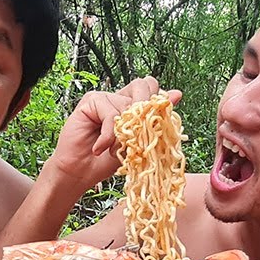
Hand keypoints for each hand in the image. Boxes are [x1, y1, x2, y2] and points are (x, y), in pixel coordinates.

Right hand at [43, 76, 182, 198]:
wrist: (80, 173)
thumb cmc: (106, 161)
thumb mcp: (138, 143)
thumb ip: (156, 118)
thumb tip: (178, 93)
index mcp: (132, 106)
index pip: (152, 88)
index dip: (157, 101)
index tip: (155, 123)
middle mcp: (119, 98)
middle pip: (142, 86)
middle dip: (143, 111)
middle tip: (134, 136)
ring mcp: (104, 98)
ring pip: (127, 104)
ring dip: (122, 134)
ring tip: (112, 150)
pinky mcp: (90, 101)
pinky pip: (110, 113)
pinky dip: (108, 135)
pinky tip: (99, 148)